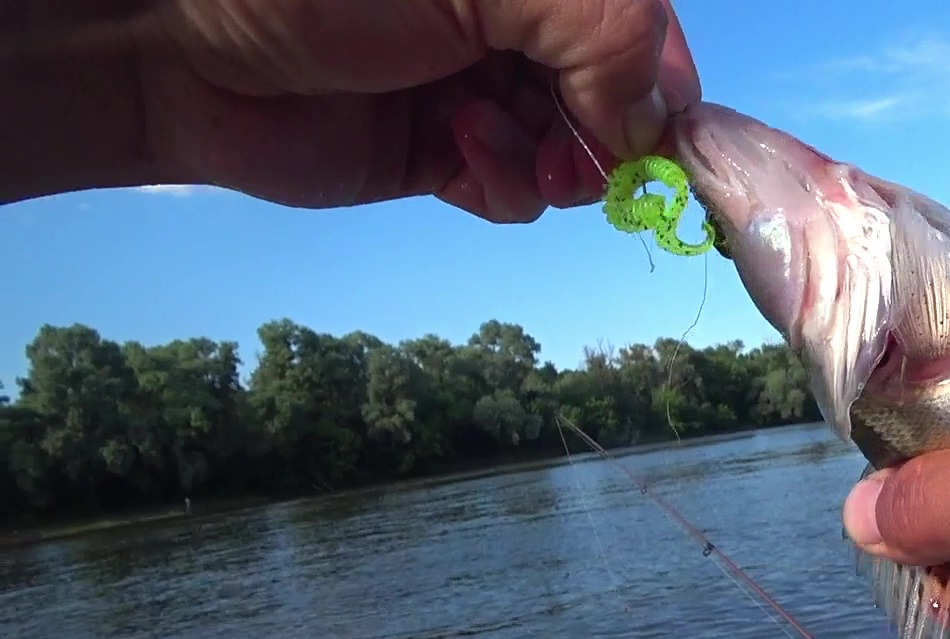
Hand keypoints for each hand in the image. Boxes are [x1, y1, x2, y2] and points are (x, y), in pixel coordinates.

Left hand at [13, 0, 696, 221]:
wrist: (175, 42)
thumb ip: (603, 29)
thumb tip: (657, 121)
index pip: (647, 31)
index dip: (661, 82)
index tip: (654, 130)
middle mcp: (516, 22)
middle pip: (619, 95)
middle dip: (609, 132)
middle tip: (581, 150)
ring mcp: (482, 87)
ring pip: (575, 152)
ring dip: (553, 161)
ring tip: (489, 137)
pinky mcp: (442, 154)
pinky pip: (518, 192)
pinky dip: (507, 187)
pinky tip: (462, 155)